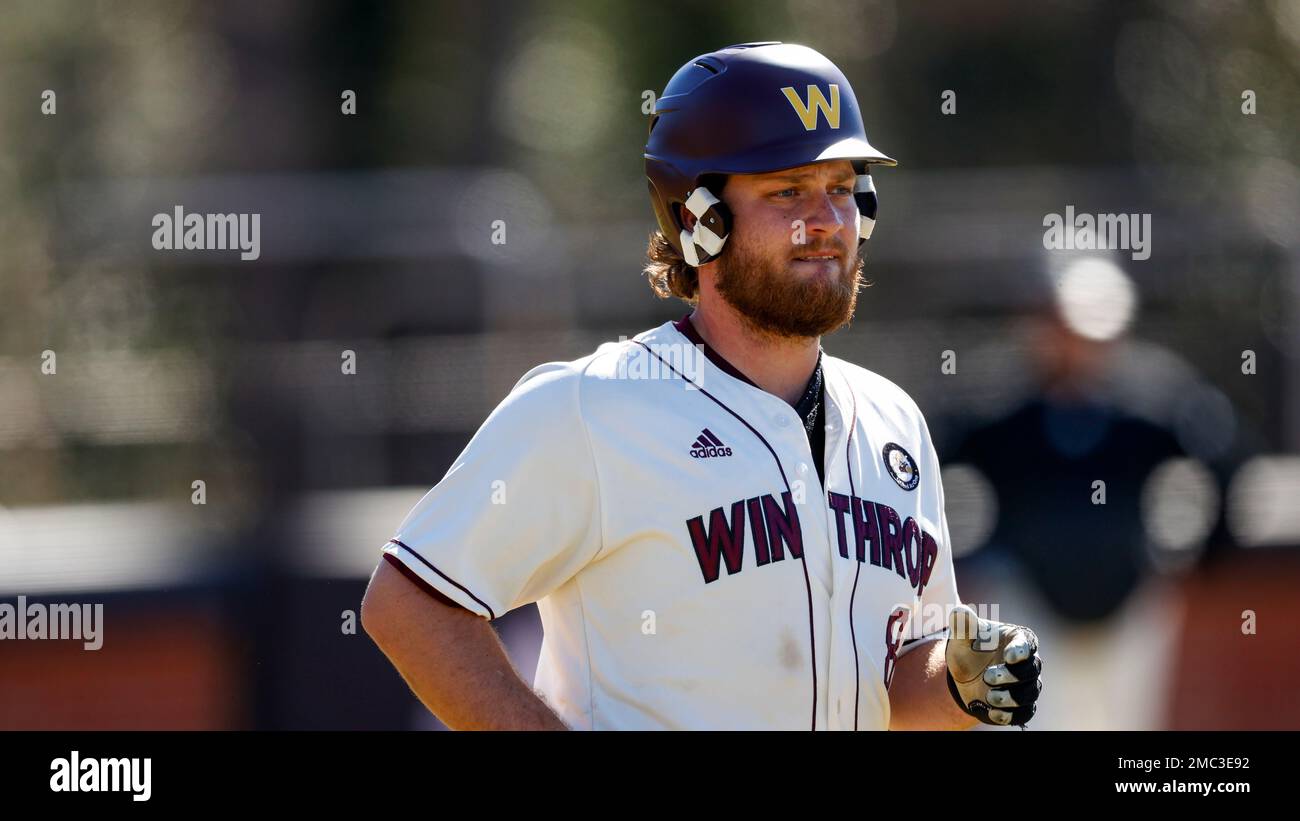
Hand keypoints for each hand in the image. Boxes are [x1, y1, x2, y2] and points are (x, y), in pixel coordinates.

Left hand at [945, 604, 1042, 726]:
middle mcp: (1027, 662)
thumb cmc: (969, 647)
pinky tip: (993, 712)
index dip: (1021, 651)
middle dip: (1011, 676)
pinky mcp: (1020, 706)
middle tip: (988, 677)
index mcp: (1017, 639)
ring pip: (1029, 693)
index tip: (1009, 656)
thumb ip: (963, 625)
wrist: (964, 673)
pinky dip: (1009, 715)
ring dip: (1011, 697)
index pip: (1027, 644)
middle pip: (1031, 670)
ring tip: (989, 696)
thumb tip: (958, 611)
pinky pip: (1023, 713)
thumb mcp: (962, 636)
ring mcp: (1026, 685)